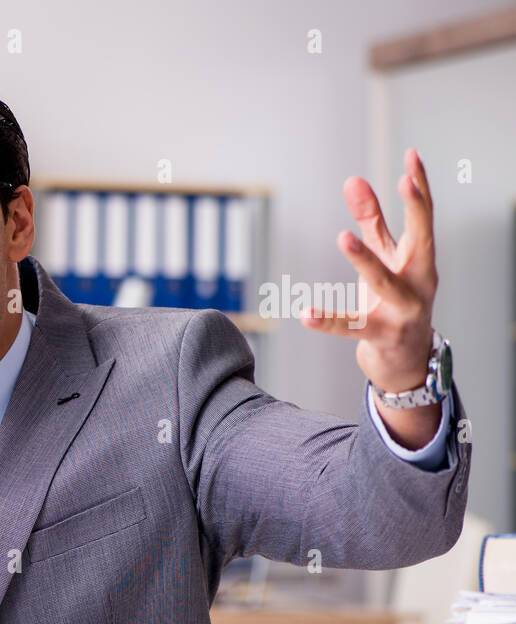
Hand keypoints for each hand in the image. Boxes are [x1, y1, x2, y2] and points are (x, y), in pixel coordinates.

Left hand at [301, 148, 441, 448]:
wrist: (407, 362)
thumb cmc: (395, 301)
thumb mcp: (384, 260)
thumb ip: (370, 222)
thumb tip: (353, 179)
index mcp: (420, 259)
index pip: (424, 217)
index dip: (420, 186)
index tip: (412, 156)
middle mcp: (419, 282)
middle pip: (421, 240)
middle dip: (415, 210)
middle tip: (403, 180)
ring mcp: (403, 310)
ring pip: (384, 281)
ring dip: (365, 259)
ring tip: (343, 236)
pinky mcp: (381, 336)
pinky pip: (351, 327)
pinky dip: (328, 320)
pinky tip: (305, 314)